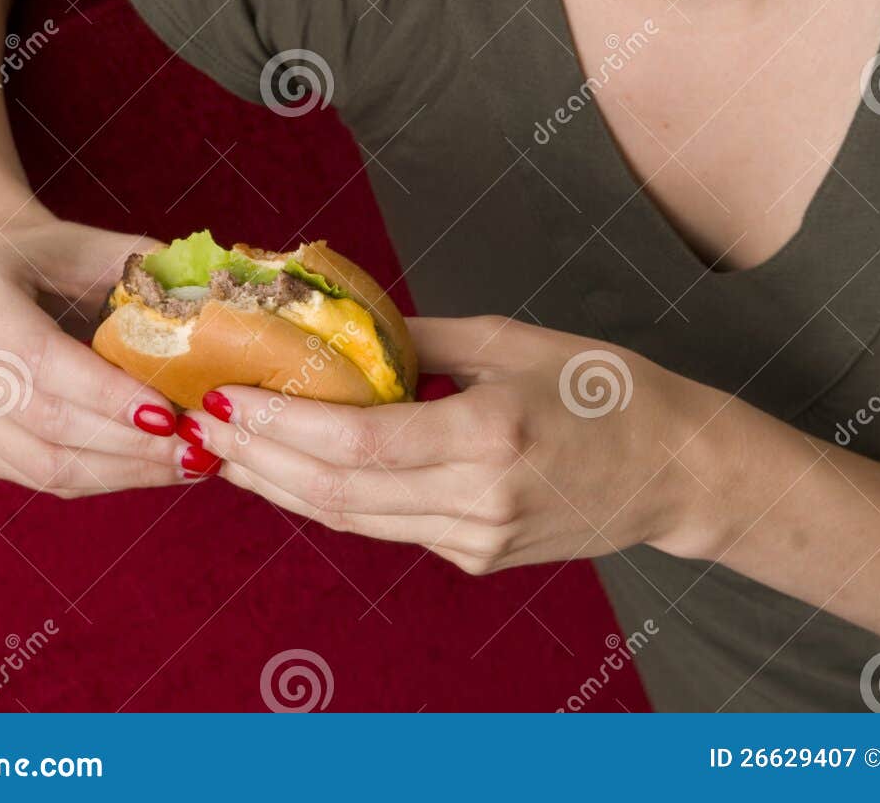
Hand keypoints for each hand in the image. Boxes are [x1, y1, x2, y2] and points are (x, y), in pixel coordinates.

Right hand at [0, 212, 218, 495]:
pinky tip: (154, 467)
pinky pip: (38, 477)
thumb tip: (232, 318)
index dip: (104, 392)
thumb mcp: (114, 251)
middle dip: (126, 442)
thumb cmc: (71, 259)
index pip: (41, 356)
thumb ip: (162, 280)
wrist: (7, 269)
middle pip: (43, 418)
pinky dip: (103, 478)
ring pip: (42, 462)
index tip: (169, 413)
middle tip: (196, 446)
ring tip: (188, 462)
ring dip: (123, 470)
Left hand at [179, 314, 729, 573]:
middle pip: (336, 493)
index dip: (280, 425)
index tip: (226, 395)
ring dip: (280, 485)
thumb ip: (422, 338)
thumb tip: (343, 322)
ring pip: (349, 521)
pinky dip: (331, 497)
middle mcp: (477, 500)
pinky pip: (385, 526)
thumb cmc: (603, 388)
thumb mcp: (513, 339)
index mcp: (490, 435)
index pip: (355, 444)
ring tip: (229, 447)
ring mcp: (476, 540)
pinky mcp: (476, 558)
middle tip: (204, 421)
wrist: (674, 469)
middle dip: (258, 458)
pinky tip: (295, 468)